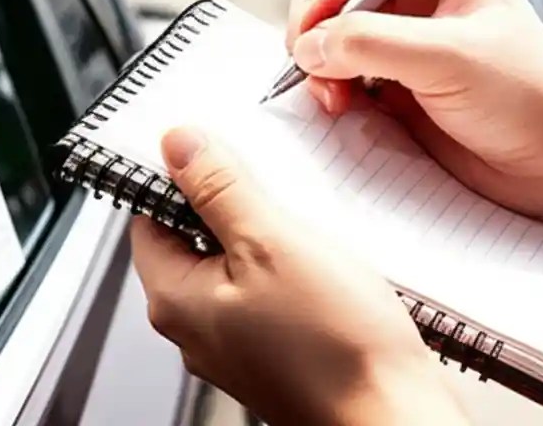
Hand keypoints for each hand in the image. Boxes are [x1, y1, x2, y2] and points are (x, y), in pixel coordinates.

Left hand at [131, 127, 466, 425]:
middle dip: (229, 203)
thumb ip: (218, 188)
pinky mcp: (275, 352)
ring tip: (304, 221)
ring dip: (265, 235)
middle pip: (192, 239)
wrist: (394, 417)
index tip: (215, 149)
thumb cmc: (336, 350)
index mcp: (175, 300)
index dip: (179, 177)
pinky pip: (267, 292)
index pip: (148, 217)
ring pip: (235, 265)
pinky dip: (288, 268)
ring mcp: (236, 344)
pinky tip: (322, 259)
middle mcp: (196, 328)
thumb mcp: (271, 240)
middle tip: (270, 181)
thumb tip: (178, 144)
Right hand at [285, 0, 542, 221]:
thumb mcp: (447, 58)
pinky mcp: (394, 85)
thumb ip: (371, 43)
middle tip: (311, 58)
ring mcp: (403, 41)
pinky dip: (327, 86)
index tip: (325, 18)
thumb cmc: (529, 100)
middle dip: (317, 20)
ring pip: (331, 31)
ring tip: (331, 94)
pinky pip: (339, 72)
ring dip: (318, 59)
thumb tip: (309, 45)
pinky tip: (339, 107)